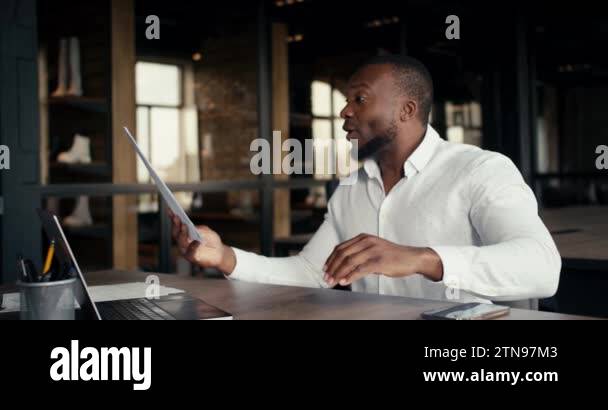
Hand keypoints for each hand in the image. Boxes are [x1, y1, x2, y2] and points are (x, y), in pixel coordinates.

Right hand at [169, 211, 235, 274]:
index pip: (177, 225)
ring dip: (182, 233)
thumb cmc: (212, 241)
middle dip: (176, 224)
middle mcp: (183, 243)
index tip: (170, 208)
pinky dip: (193, 246)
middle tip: (176, 216)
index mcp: (185, 235)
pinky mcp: (193, 259)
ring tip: (184, 225)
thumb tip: (190, 226)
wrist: (220, 254)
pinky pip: (191, 253)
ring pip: (181, 242)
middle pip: (176, 234)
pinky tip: (197, 241)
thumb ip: (198, 229)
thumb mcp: (206, 231)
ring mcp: (187, 251)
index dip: (172, 217)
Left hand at [323, 234, 442, 286]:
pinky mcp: (379, 261)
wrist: (412, 258)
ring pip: (349, 262)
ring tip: (332, 282)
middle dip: (332, 267)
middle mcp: (367, 241)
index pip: (341, 248)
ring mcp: (373, 251)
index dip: (330, 259)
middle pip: (342, 254)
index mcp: (363, 238)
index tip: (325, 269)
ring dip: (338, 273)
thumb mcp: (373, 250)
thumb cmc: (392, 256)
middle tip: (326, 278)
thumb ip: (359, 254)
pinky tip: (344, 282)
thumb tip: (342, 267)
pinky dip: (350, 276)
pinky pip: (360, 269)